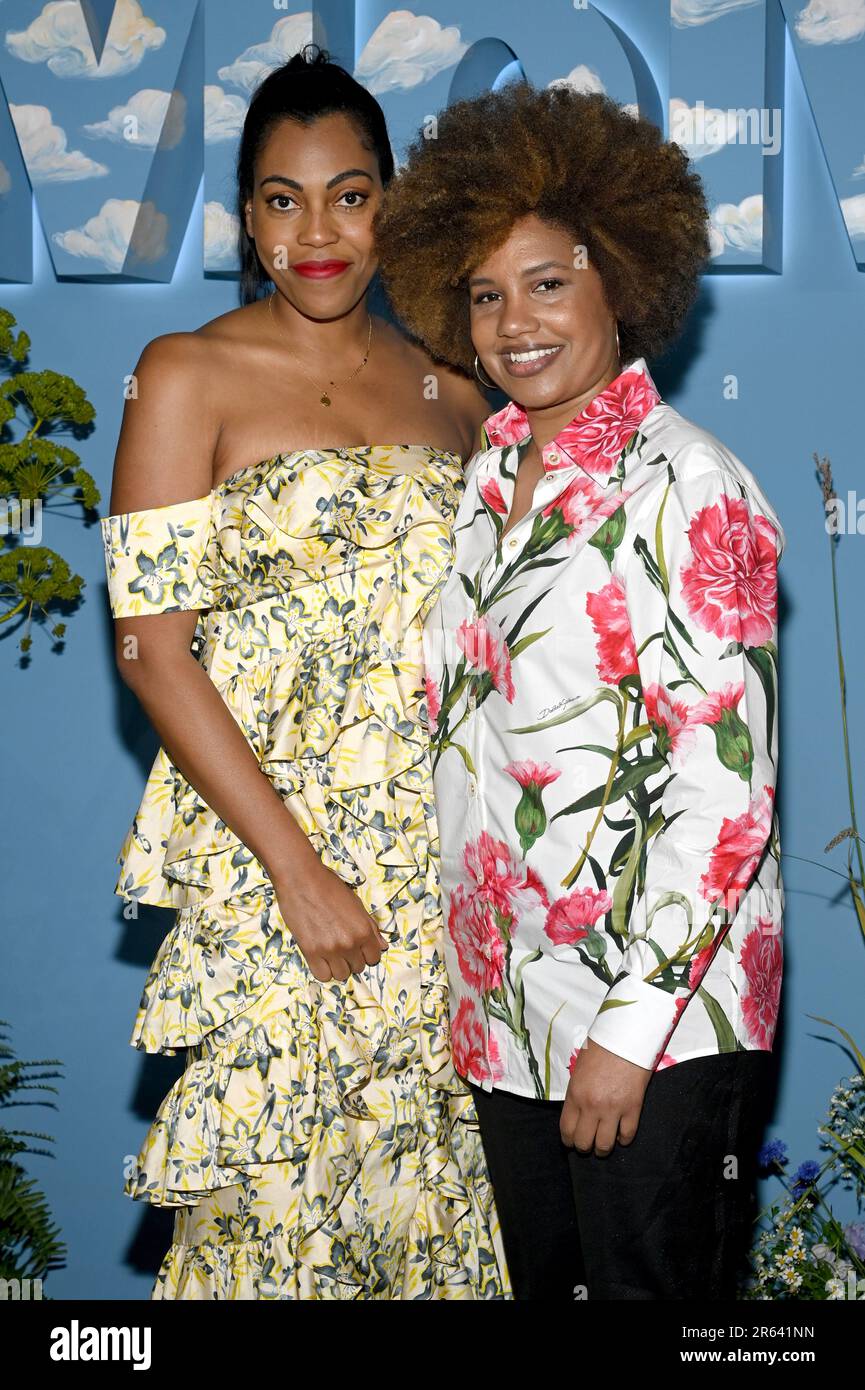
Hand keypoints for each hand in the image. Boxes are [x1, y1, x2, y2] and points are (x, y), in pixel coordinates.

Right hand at [272, 861, 387, 982]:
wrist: (301, 879)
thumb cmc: (329, 886)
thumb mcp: (356, 903)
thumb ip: (370, 927)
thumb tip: (382, 945)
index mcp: (364, 930)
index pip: (374, 958)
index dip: (367, 953)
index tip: (359, 948)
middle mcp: (350, 942)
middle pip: (358, 968)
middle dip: (352, 959)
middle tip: (342, 946)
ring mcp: (330, 949)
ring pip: (342, 975)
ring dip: (338, 966)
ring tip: (331, 953)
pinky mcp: (311, 952)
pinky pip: (322, 976)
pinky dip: (323, 970)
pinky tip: (320, 958)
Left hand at [560, 1038, 653, 1156]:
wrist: (625, 1038)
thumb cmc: (599, 1049)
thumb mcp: (578, 1071)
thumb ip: (577, 1094)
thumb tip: (577, 1112)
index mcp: (575, 1095)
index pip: (567, 1129)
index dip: (568, 1141)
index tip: (571, 1142)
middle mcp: (592, 1106)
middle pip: (584, 1142)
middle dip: (584, 1147)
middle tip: (587, 1145)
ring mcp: (613, 1109)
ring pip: (605, 1145)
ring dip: (603, 1149)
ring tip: (603, 1146)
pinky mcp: (633, 1108)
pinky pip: (627, 1135)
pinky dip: (623, 1139)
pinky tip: (621, 1135)